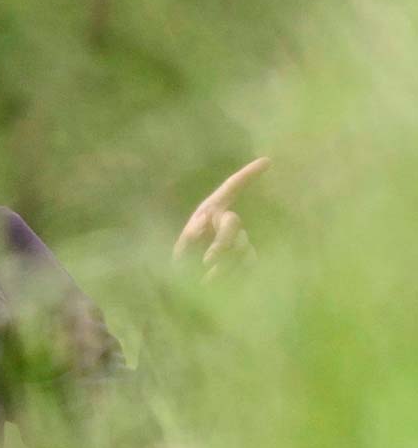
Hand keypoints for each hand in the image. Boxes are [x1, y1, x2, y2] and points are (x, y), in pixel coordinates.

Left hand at [174, 156, 267, 276]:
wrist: (189, 287)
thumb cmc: (181, 264)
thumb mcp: (180, 250)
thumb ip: (189, 237)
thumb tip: (202, 221)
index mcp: (210, 210)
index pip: (231, 188)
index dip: (248, 174)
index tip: (267, 161)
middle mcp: (227, 221)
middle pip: (233, 223)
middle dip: (221, 242)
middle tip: (207, 261)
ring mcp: (241, 239)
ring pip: (241, 246)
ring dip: (223, 264)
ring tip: (205, 278)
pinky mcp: (249, 257)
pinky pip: (248, 262)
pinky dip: (233, 273)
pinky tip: (216, 281)